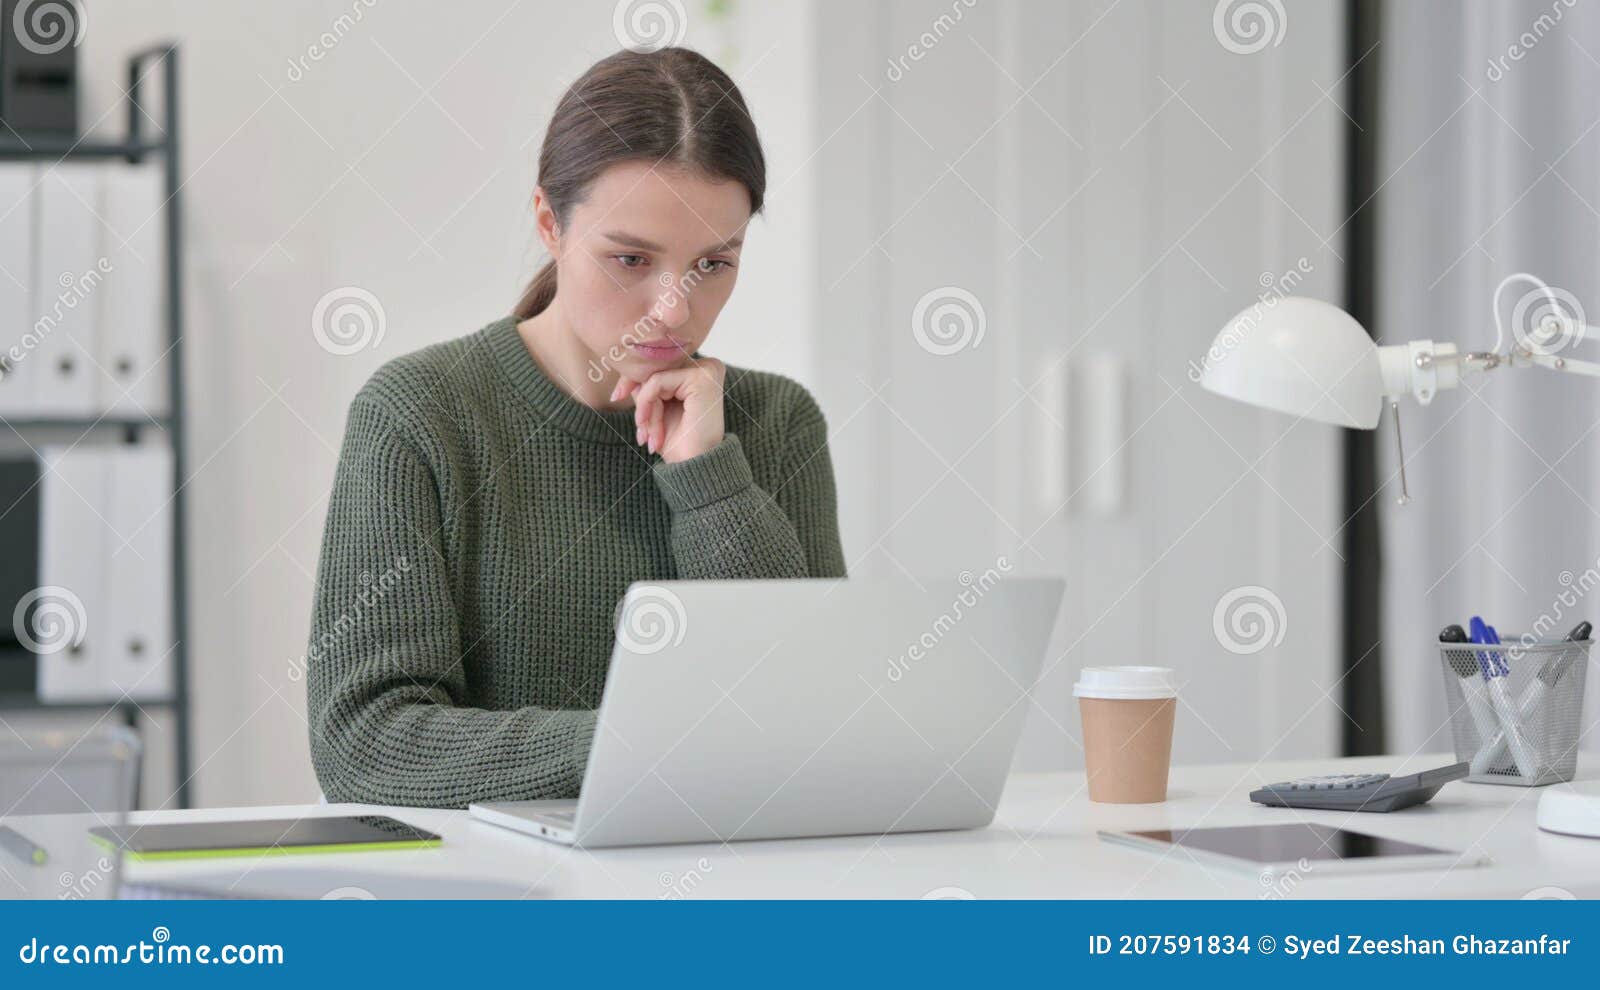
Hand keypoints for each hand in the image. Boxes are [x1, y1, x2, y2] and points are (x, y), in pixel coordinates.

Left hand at [609, 357, 726, 462]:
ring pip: (654, 377)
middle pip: (656, 368)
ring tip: (649, 436)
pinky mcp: (701, 379)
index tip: (616, 397)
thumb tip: (627, 368)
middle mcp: (707, 367)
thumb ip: (646, 386)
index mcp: (701, 372)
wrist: (695, 468)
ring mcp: (706, 370)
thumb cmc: (679, 444)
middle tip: (638, 428)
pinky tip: (649, 428)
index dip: (634, 382)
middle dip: (640, 399)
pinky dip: (646, 405)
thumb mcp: (657, 409)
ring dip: (645, 409)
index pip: (660, 366)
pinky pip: (656, 382)